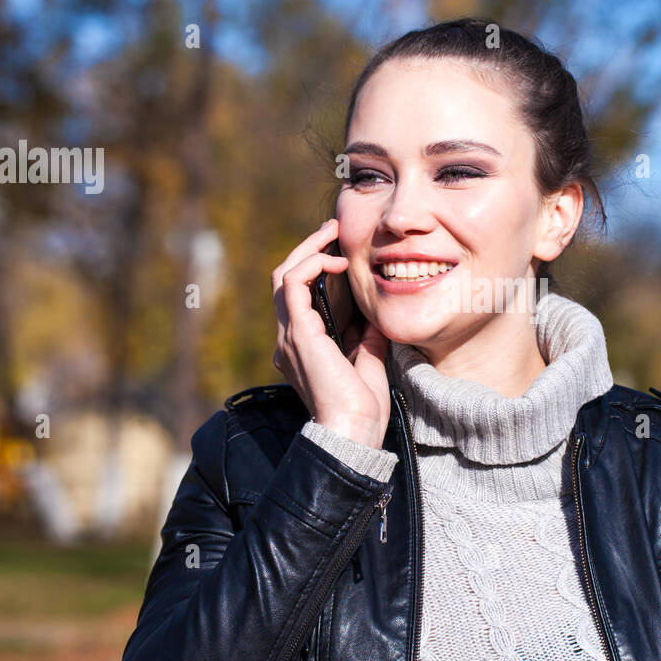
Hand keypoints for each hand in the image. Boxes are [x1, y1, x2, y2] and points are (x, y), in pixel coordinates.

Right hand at [271, 219, 390, 448]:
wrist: (354, 430)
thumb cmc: (363, 407)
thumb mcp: (369, 360)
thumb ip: (368, 335)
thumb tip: (376, 314)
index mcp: (304, 346)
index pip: (301, 296)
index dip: (317, 268)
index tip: (342, 250)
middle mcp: (290, 338)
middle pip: (287, 280)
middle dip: (309, 250)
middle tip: (333, 230)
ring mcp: (290, 335)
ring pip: (284, 276)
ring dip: (307, 249)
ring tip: (331, 233)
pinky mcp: (298, 333)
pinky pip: (293, 284)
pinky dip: (311, 264)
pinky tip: (336, 260)